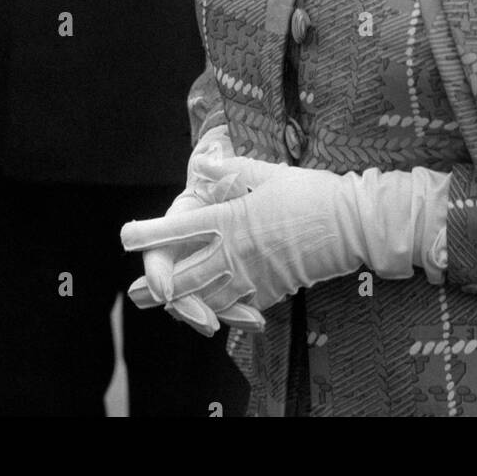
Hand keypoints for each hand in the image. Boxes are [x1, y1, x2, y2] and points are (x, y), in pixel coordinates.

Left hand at [121, 155, 448, 331]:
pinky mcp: (270, 292)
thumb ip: (231, 169)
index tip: (126, 236)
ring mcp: (252, 277)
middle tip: (136, 293)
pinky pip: (237, 308)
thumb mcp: (268, 172)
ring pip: (207, 299)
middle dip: (157, 285)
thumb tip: (201, 163)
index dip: (150, 233)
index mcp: (232, 219)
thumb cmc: (310, 193)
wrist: (349, 226)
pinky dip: (220, 311)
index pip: (181, 229)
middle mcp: (235, 252)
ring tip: (164, 308)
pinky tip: (212, 312)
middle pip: (185, 276)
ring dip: (182, 305)